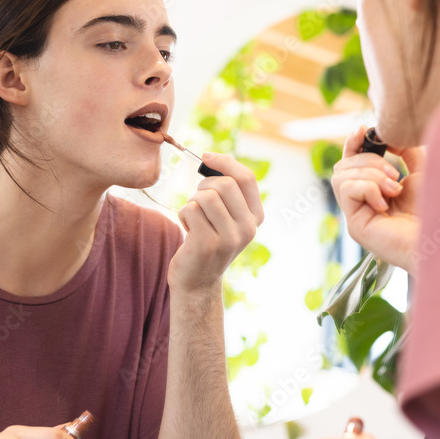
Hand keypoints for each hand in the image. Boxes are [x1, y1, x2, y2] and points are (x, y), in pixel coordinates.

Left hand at [168, 152, 263, 293]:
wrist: (197, 282)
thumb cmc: (208, 241)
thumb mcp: (227, 218)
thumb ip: (228, 192)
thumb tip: (211, 158)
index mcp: (256, 218)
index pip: (246, 178)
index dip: (225, 161)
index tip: (206, 156)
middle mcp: (248, 229)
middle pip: (224, 184)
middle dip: (204, 186)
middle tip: (198, 201)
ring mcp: (230, 238)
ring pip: (205, 196)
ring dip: (192, 202)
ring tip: (195, 219)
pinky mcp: (208, 244)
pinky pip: (190, 209)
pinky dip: (183, 215)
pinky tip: (189, 231)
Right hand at [331, 126, 425, 274]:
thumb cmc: (435, 206)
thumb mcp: (420, 167)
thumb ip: (403, 149)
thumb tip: (384, 133)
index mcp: (373, 191)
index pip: (350, 162)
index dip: (353, 143)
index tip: (363, 130)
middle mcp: (361, 204)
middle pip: (343, 165)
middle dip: (369, 160)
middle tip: (395, 174)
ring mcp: (356, 215)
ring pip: (341, 175)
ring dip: (370, 174)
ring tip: (394, 189)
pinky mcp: (355, 226)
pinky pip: (347, 190)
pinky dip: (368, 188)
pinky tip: (386, 204)